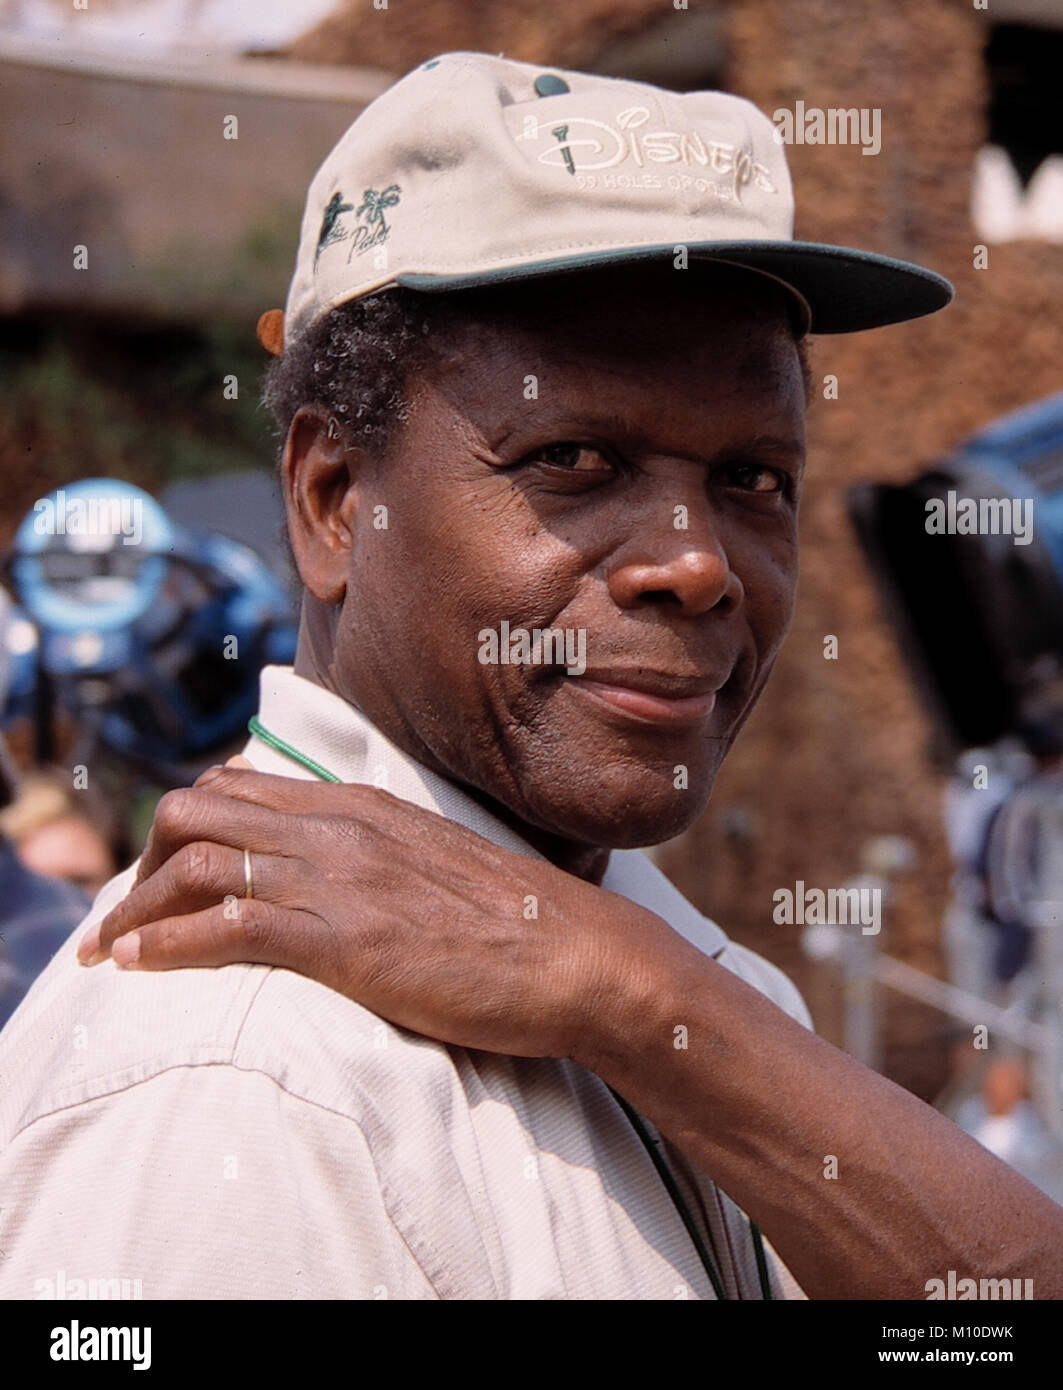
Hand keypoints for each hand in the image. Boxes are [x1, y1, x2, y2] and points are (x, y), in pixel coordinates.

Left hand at [76, 762, 668, 1060]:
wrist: (581, 956)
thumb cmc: (517, 925)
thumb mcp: (438, 868)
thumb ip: (382, 858)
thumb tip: (345, 880)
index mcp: (362, 806)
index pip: (238, 788)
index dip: (182, 829)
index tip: (162, 875)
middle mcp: (339, 827)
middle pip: (195, 810)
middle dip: (142, 860)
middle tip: (125, 915)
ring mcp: (340, 877)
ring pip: (194, 863)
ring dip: (134, 907)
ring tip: (107, 950)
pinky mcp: (344, 937)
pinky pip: (224, 927)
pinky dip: (164, 944)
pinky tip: (137, 966)